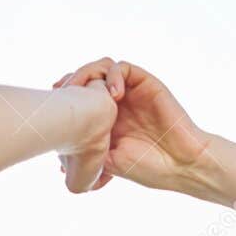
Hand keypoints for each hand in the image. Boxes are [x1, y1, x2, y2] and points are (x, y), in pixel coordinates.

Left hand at [54, 59, 209, 191]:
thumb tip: (60, 160)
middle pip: (88, 78)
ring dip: (90, 73)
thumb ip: (90, 152)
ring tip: (87, 90)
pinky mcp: (145, 84)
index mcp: (106, 121)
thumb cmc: (149, 168)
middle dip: (73, 81)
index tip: (54, 105)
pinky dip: (114, 75)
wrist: (181, 164)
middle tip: (65, 92)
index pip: (81, 97)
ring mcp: (130, 93)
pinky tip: (114, 95)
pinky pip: (123, 67)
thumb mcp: (111, 164)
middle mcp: (117, 104)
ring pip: (103, 68)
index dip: (66, 96)